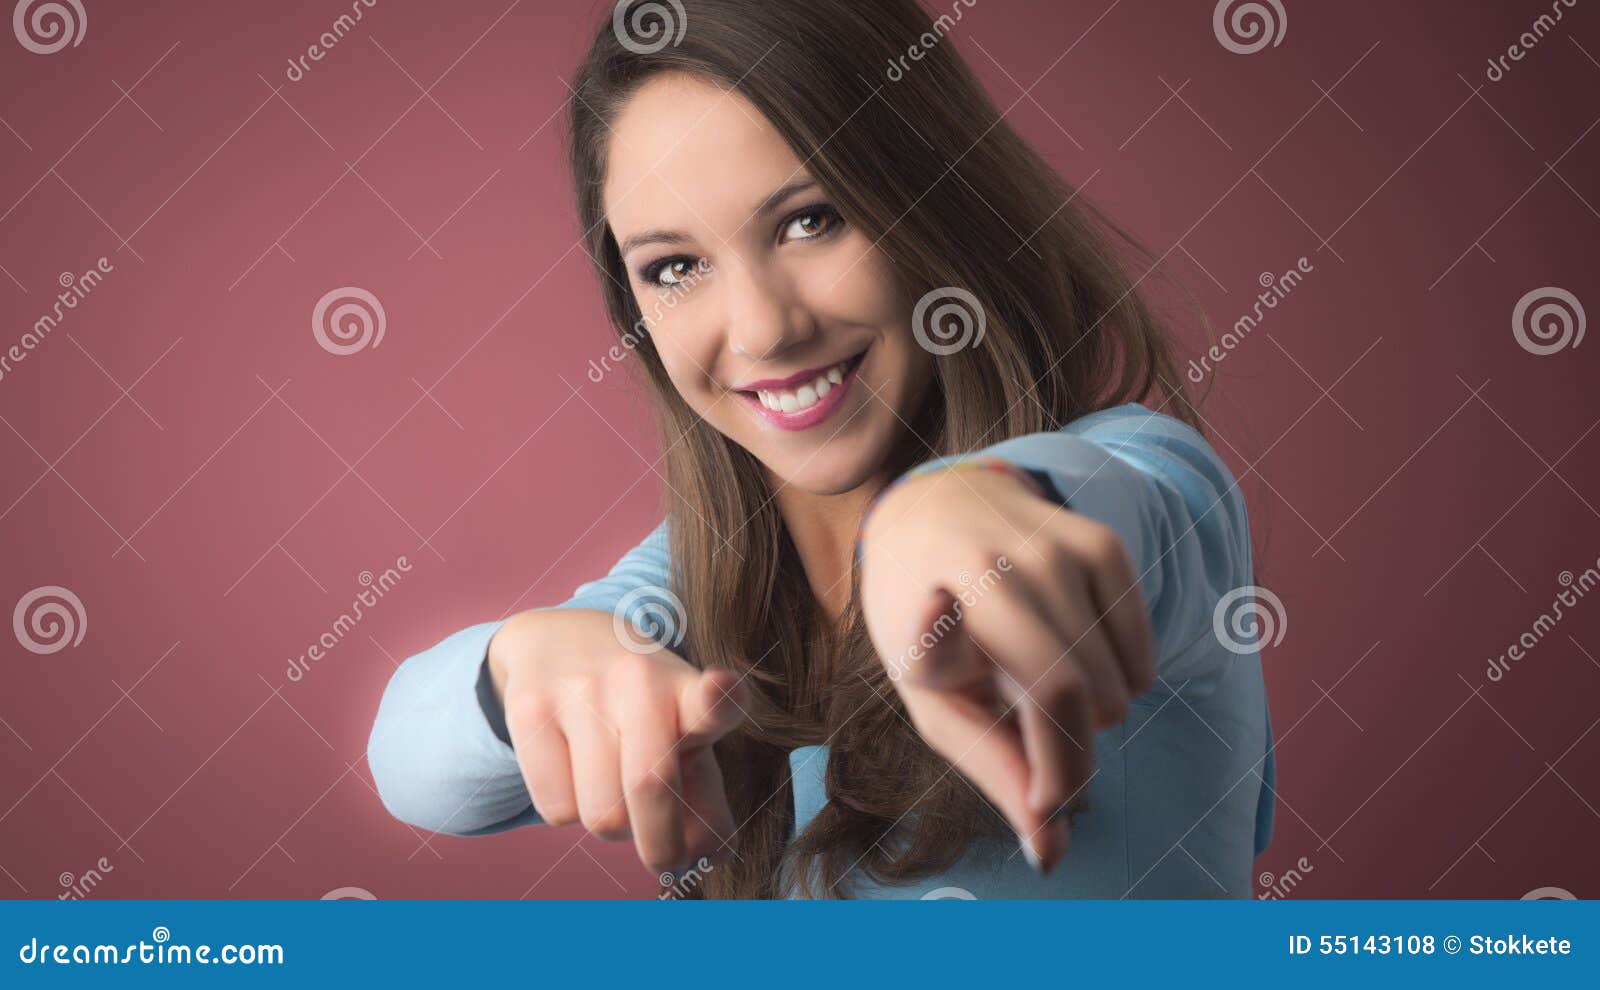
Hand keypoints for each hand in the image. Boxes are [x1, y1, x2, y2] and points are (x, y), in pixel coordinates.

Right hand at [488, 608, 747, 876]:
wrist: (562, 641)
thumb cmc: (644, 711)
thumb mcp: (685, 739)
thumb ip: (705, 803)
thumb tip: (708, 859)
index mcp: (688, 689)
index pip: (707, 695)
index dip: (719, 698)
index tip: (721, 689)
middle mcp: (638, 678)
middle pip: (649, 787)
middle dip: (661, 846)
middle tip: (665, 858)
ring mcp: (580, 688)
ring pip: (601, 814)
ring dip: (612, 825)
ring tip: (612, 786)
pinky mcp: (529, 706)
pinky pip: (556, 809)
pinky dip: (569, 812)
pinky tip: (573, 773)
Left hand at [857, 463, 1154, 870]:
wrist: (935, 510)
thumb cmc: (924, 619)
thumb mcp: (932, 698)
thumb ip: (995, 771)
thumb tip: (1053, 855)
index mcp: (936, 605)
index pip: (984, 680)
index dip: (1031, 750)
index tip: (1044, 797)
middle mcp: (999, 566)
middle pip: (1078, 703)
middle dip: (1067, 757)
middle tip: (1037, 754)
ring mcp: (1057, 547)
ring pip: (1118, 686)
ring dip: (1089, 714)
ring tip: (1037, 681)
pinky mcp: (1102, 543)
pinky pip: (1140, 657)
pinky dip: (1120, 679)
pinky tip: (1075, 656)